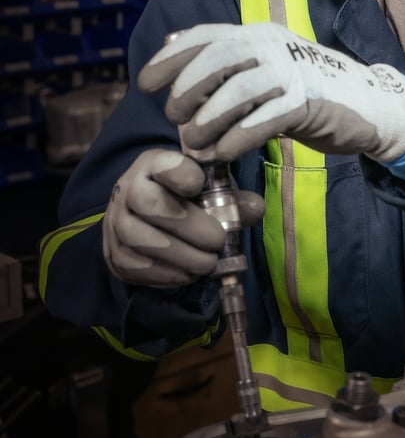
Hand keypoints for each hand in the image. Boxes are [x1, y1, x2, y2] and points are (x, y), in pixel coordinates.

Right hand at [103, 149, 264, 286]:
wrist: (145, 219)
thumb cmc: (184, 199)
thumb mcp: (208, 190)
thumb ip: (232, 198)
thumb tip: (256, 208)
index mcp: (153, 165)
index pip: (162, 163)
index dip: (181, 173)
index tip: (200, 184)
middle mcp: (128, 189)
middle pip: (149, 204)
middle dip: (188, 225)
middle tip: (218, 241)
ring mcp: (116, 222)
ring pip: (140, 239)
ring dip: (181, 256)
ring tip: (208, 263)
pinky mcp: (114, 252)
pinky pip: (136, 266)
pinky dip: (167, 274)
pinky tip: (189, 274)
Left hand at [137, 23, 404, 167]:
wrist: (374, 107)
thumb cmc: (311, 95)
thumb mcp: (266, 76)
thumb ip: (229, 73)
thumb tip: (176, 70)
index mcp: (259, 35)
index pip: (206, 36)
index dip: (171, 58)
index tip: (144, 83)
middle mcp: (273, 46)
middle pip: (217, 58)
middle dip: (186, 89)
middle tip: (173, 118)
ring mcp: (293, 71)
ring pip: (238, 89)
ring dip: (208, 119)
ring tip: (194, 144)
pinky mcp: (309, 101)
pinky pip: (266, 118)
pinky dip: (239, 137)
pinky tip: (223, 153)